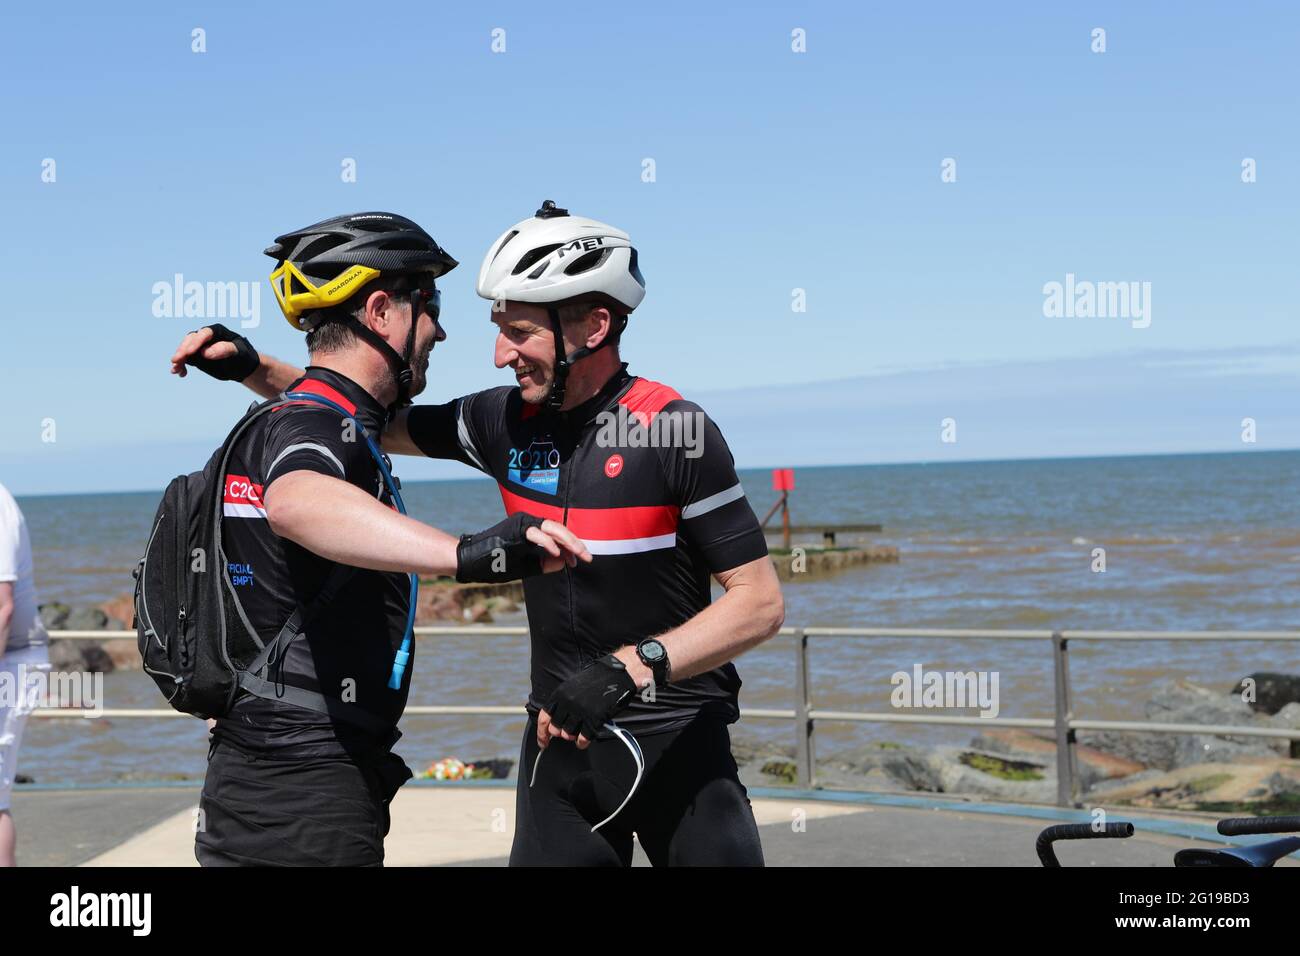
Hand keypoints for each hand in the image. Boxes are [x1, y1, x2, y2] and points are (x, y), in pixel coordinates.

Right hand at [170, 324, 258, 380]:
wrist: (242, 366)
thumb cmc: (243, 355)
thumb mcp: (239, 352)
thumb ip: (225, 349)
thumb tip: (206, 352)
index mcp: (217, 331)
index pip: (205, 334)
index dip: (196, 342)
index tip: (190, 352)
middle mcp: (205, 336)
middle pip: (191, 340)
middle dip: (183, 350)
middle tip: (176, 361)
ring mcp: (199, 346)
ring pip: (185, 349)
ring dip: (179, 359)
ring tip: (175, 369)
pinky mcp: (196, 356)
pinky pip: (186, 359)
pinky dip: (181, 365)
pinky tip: (180, 373)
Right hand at [456, 514, 590, 582]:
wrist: (470, 561)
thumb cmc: (496, 564)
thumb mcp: (527, 567)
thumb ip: (545, 564)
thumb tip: (564, 561)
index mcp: (532, 531)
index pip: (558, 536)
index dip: (571, 549)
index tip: (578, 562)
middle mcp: (529, 523)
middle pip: (559, 529)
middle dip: (575, 543)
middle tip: (587, 557)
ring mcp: (522, 523)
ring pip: (551, 527)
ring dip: (567, 541)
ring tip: (579, 554)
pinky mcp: (515, 528)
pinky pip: (536, 533)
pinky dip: (548, 543)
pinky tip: (558, 554)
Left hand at [536, 654, 634, 750]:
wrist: (617, 674)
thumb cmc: (598, 679)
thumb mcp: (573, 685)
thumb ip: (563, 701)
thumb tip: (557, 719)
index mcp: (560, 694)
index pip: (544, 718)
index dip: (542, 733)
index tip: (543, 742)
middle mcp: (568, 703)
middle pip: (556, 729)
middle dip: (561, 734)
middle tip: (568, 733)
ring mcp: (580, 711)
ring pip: (568, 734)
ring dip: (573, 737)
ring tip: (579, 733)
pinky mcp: (593, 719)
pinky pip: (583, 738)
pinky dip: (583, 742)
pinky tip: (585, 740)